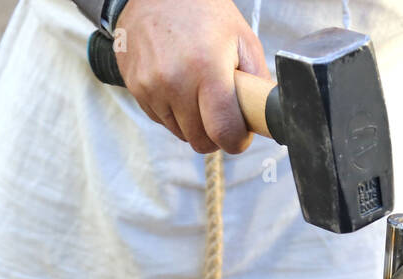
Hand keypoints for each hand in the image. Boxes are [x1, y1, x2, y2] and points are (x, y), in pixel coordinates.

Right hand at [114, 0, 268, 153]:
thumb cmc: (203, 12)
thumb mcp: (241, 38)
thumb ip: (258, 81)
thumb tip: (266, 115)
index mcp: (207, 68)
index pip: (223, 132)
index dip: (237, 140)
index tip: (240, 134)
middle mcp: (175, 81)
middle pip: (200, 141)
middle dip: (215, 134)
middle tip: (221, 113)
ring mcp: (151, 86)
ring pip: (179, 133)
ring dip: (192, 123)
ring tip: (197, 92)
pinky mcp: (135, 87)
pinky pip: (160, 119)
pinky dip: (172, 112)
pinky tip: (178, 85)